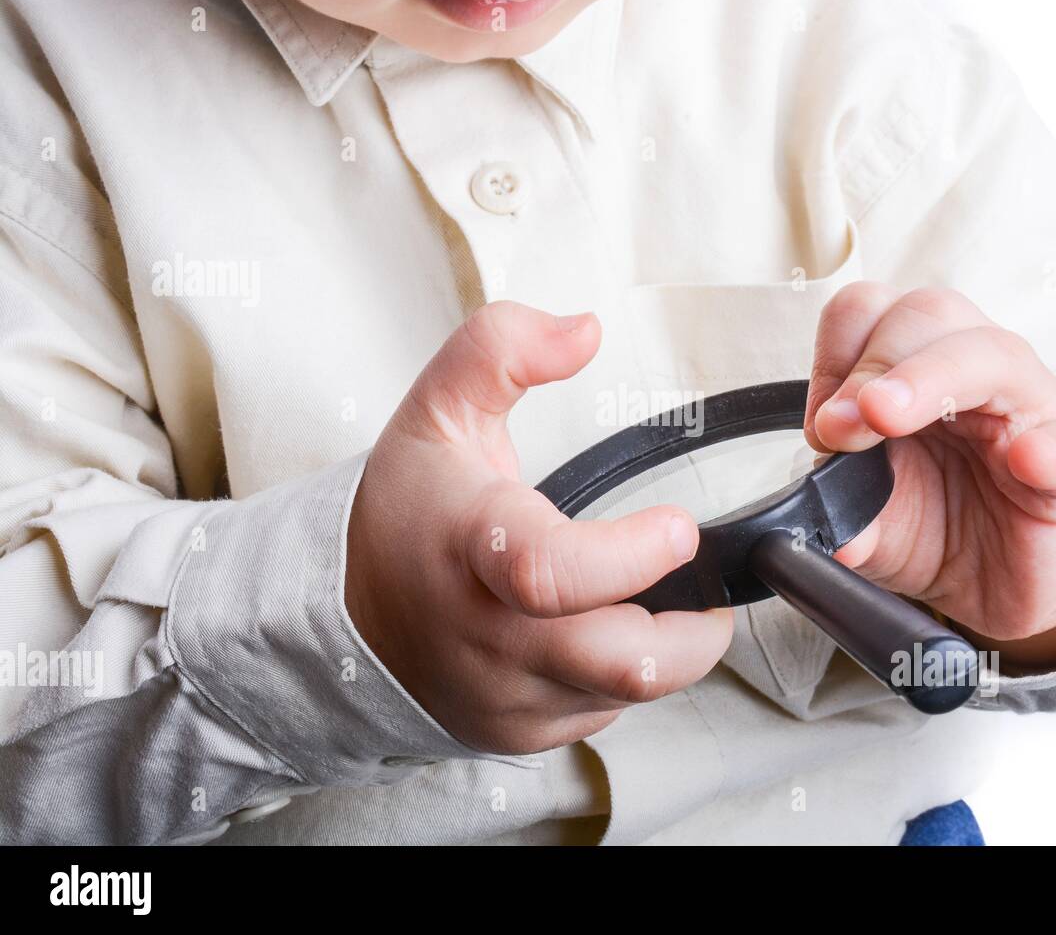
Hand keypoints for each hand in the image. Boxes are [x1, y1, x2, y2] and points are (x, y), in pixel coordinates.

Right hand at [344, 302, 732, 754]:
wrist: (342, 618)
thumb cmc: (405, 514)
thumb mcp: (438, 410)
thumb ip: (502, 348)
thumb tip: (584, 331)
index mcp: (472, 548)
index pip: (551, 572)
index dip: (630, 557)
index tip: (679, 529)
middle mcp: (490, 635)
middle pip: (622, 661)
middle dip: (693, 628)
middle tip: (704, 586)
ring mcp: (506, 693)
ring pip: (627, 693)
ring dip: (662, 650)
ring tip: (654, 603)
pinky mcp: (519, 732)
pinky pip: (602, 713)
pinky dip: (620, 678)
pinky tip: (600, 635)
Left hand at [805, 284, 1055, 671]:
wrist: (995, 585)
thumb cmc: (936, 526)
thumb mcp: (868, 522)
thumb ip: (840, 511)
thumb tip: (816, 515)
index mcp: (911, 366)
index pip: (868, 312)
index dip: (833, 358)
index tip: (821, 426)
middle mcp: (970, 368)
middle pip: (926, 313)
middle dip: (873, 364)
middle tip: (843, 428)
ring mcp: (1027, 410)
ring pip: (991, 354)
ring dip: (930, 380)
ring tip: (888, 419)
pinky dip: (1043, 447)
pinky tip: (1025, 459)